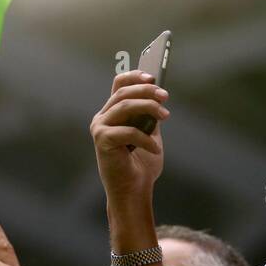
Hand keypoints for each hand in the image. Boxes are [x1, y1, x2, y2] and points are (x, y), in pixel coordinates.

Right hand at [90, 70, 168, 208]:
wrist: (134, 190)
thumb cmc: (141, 163)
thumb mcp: (150, 133)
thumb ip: (150, 115)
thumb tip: (160, 95)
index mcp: (113, 113)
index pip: (118, 85)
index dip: (134, 76)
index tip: (152, 76)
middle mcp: (103, 118)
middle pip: (123, 93)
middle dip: (147, 91)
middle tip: (165, 97)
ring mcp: (100, 129)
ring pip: (124, 106)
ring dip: (148, 107)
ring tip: (165, 116)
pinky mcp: (102, 142)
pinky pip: (127, 131)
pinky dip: (145, 138)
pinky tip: (155, 148)